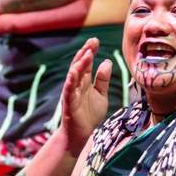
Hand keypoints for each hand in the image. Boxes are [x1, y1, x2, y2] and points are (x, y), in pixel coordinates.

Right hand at [60, 38, 111, 153]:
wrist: (80, 135)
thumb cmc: (89, 115)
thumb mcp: (101, 95)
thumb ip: (102, 79)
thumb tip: (107, 61)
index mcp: (84, 82)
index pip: (86, 63)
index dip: (90, 51)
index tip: (96, 40)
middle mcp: (76, 84)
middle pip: (79, 64)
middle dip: (85, 52)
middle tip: (93, 41)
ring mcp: (71, 93)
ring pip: (74, 74)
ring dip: (79, 63)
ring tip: (87, 52)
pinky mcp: (69, 103)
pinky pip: (69, 89)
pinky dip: (71, 80)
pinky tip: (74, 71)